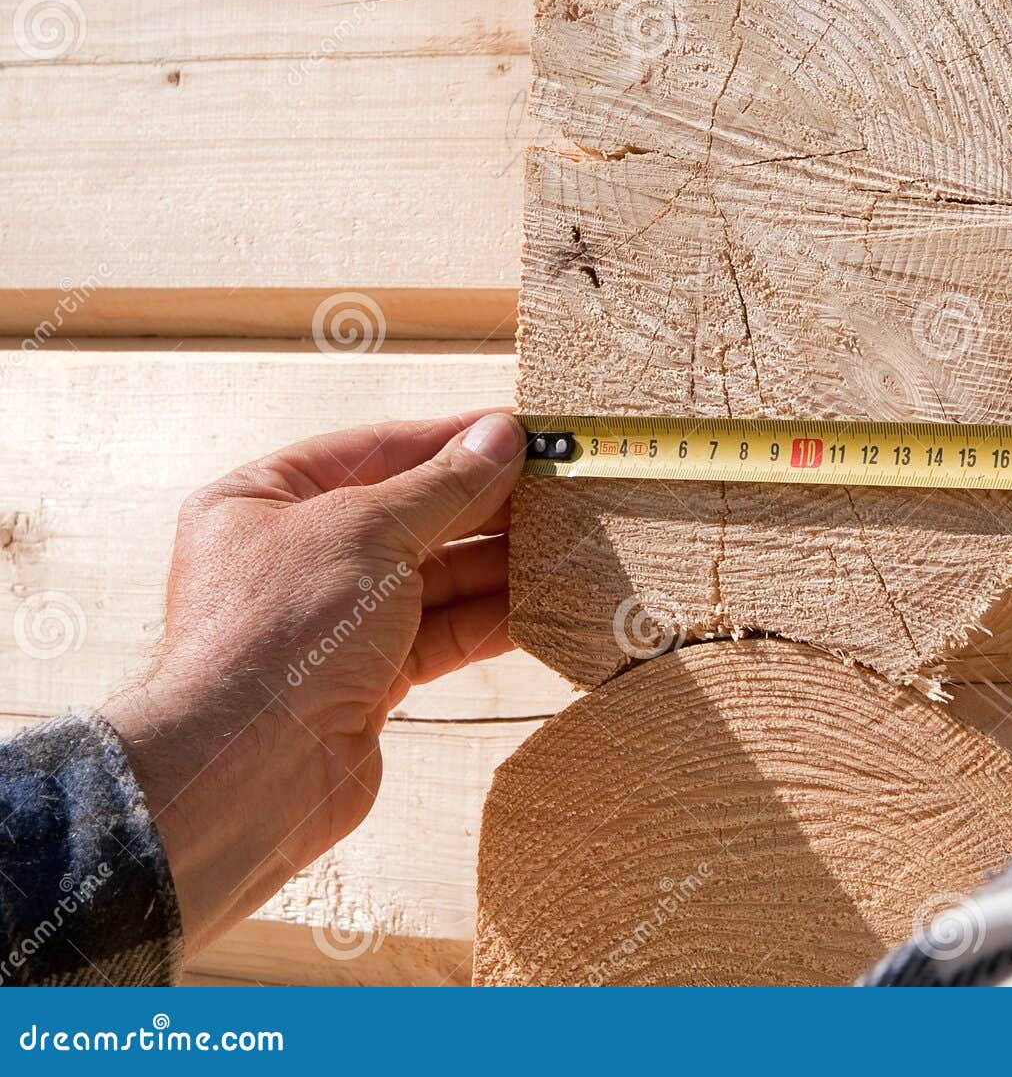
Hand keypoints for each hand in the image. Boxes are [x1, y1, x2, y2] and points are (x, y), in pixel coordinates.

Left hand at [101, 411, 526, 953]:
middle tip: (561, 488)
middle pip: (410, 515)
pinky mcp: (368, 679)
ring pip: (433, 578)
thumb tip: (501, 436)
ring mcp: (333, 622)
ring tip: (568, 542)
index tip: (520, 431)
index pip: (373, 450)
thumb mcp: (369, 533)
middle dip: (486, 505)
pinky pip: (440, 633)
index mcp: (264, 500)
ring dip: (500, 563)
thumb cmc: (283, 632)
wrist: (250, 773)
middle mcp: (295, 557)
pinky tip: (546, 602)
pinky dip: (491, 619)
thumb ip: (443, 486)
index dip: (451, 439)